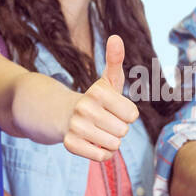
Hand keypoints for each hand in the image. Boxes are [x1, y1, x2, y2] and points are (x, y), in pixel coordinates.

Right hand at [63, 34, 140, 160]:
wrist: (63, 114)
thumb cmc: (95, 99)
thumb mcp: (107, 80)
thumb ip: (115, 60)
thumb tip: (116, 37)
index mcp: (98, 92)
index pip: (132, 115)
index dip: (126, 114)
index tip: (114, 108)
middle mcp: (85, 108)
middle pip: (124, 131)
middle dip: (118, 128)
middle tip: (105, 121)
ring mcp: (76, 127)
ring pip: (114, 145)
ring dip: (111, 141)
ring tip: (99, 131)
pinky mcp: (70, 144)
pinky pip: (101, 157)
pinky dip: (102, 153)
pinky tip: (93, 142)